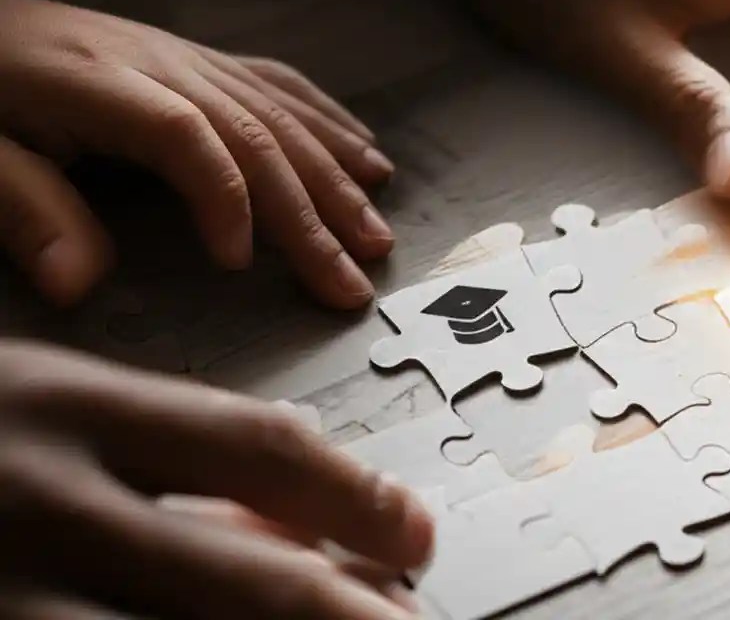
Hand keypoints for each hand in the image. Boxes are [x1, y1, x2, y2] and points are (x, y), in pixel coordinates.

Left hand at [0, 0, 395, 308]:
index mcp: (107, 86)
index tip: (239, 264)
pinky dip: (331, 123)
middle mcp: (165, 67)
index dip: (227, 199)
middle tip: (351, 277)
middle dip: (314, 215)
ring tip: (375, 233)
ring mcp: (191, 61)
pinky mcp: (202, 62)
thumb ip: (28, 212)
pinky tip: (365, 152)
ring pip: (284, 118)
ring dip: (337, 180)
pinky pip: (281, 87)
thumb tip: (79, 285)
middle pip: (258, 136)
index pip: (190, 140)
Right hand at [0, 340, 431, 618]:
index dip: (357, 500)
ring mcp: (6, 595)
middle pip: (253, 581)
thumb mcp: (44, 409)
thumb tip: (296, 526)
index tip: (414, 533)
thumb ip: (160, 455)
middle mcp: (42, 501)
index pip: (256, 449)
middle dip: (356, 616)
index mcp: (69, 405)